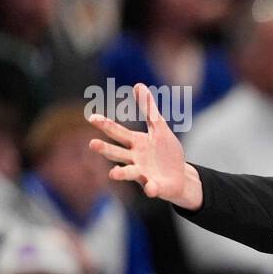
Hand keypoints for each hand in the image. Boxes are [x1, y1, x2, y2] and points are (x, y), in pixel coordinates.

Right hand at [88, 83, 202, 209]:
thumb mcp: (159, 127)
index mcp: (135, 143)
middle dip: (106, 149)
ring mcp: (143, 174)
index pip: (118, 132)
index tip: (92, 117)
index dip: (106, 125)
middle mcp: (135, 159)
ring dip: (120, 173)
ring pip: (129, 173)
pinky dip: (151, 188)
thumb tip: (139, 85)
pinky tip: (151, 188)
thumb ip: (149, 109)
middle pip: (118, 153)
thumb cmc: (165, 152)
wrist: (180, 176)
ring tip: (113, 174)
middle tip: (92, 144)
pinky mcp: (155, 187)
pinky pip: (151, 188)